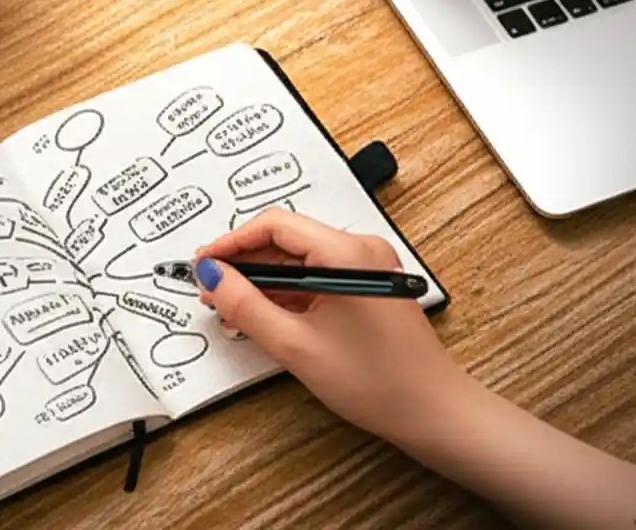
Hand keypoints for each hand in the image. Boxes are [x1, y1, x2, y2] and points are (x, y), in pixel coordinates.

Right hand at [193, 209, 461, 439]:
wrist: (432, 411)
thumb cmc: (379, 382)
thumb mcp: (295, 345)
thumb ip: (246, 306)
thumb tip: (213, 277)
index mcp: (346, 253)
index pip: (274, 225)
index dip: (231, 243)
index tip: (203, 263)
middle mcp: (360, 250)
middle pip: (285, 241)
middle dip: (244, 264)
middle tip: (210, 290)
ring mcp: (367, 267)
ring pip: (299, 261)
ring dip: (263, 282)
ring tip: (231, 308)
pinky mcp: (368, 286)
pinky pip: (317, 277)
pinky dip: (288, 294)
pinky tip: (264, 316)